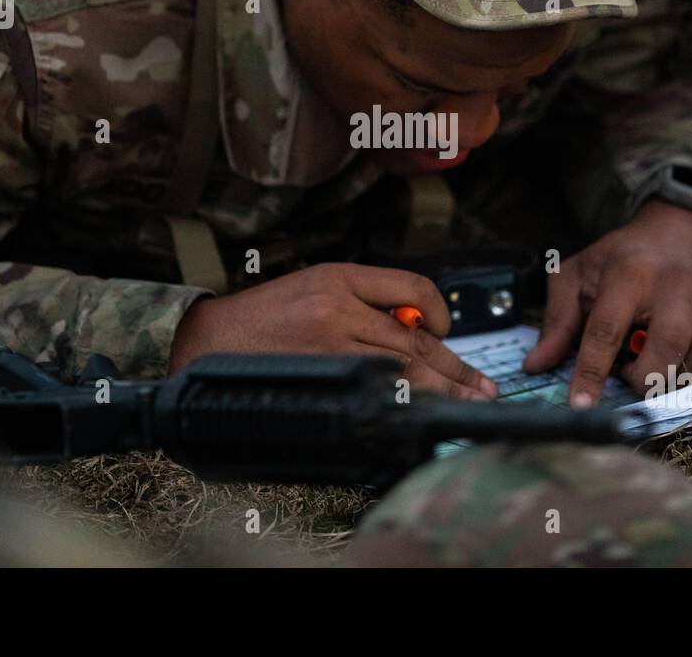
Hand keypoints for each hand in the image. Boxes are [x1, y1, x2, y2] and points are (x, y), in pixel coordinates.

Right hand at [169, 263, 497, 399]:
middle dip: (456, 368)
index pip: (413, 287)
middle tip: (484, 388)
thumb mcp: (313, 287)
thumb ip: (363, 302)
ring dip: (443, 390)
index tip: (448, 332)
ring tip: (470, 403)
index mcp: (338, 276)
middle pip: (415, 339)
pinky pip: (374, 391)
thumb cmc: (262, 318)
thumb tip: (417, 331)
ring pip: (403, 369)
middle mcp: (337, 305)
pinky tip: (425, 414)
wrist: (207, 342)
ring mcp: (327, 344)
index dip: (440, 313)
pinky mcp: (316, 376)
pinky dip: (406, 404)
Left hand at [524, 199, 691, 404]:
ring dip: (682, 378)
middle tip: (632, 379)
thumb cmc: (623, 256)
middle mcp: (677, 286)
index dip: (590, 372)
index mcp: (630, 275)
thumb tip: (535, 366)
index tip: (579, 406)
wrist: (683, 224)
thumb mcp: (578, 274)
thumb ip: (557, 320)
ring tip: (662, 373)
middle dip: (645, 378)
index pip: (606, 330)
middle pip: (667, 347)